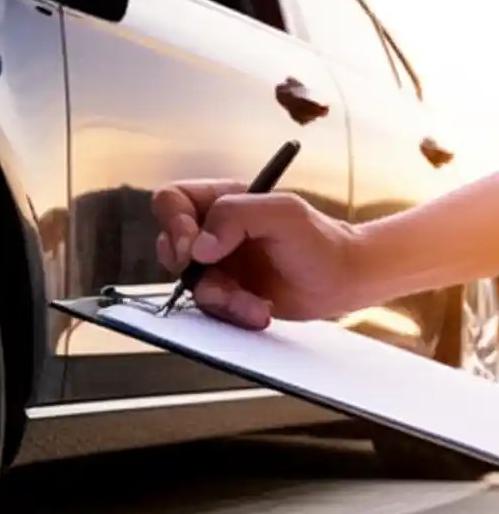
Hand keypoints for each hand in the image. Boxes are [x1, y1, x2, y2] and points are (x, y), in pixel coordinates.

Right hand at [152, 180, 362, 329]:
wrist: (343, 281)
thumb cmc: (321, 241)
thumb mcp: (283, 214)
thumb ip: (237, 215)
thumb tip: (198, 246)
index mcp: (222, 200)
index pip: (172, 201)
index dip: (173, 223)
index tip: (193, 249)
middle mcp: (212, 231)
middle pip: (170, 245)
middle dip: (192, 270)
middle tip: (219, 281)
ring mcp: (216, 264)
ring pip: (188, 283)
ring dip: (219, 297)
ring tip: (252, 302)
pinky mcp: (224, 292)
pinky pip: (207, 306)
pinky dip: (231, 313)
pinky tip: (258, 310)